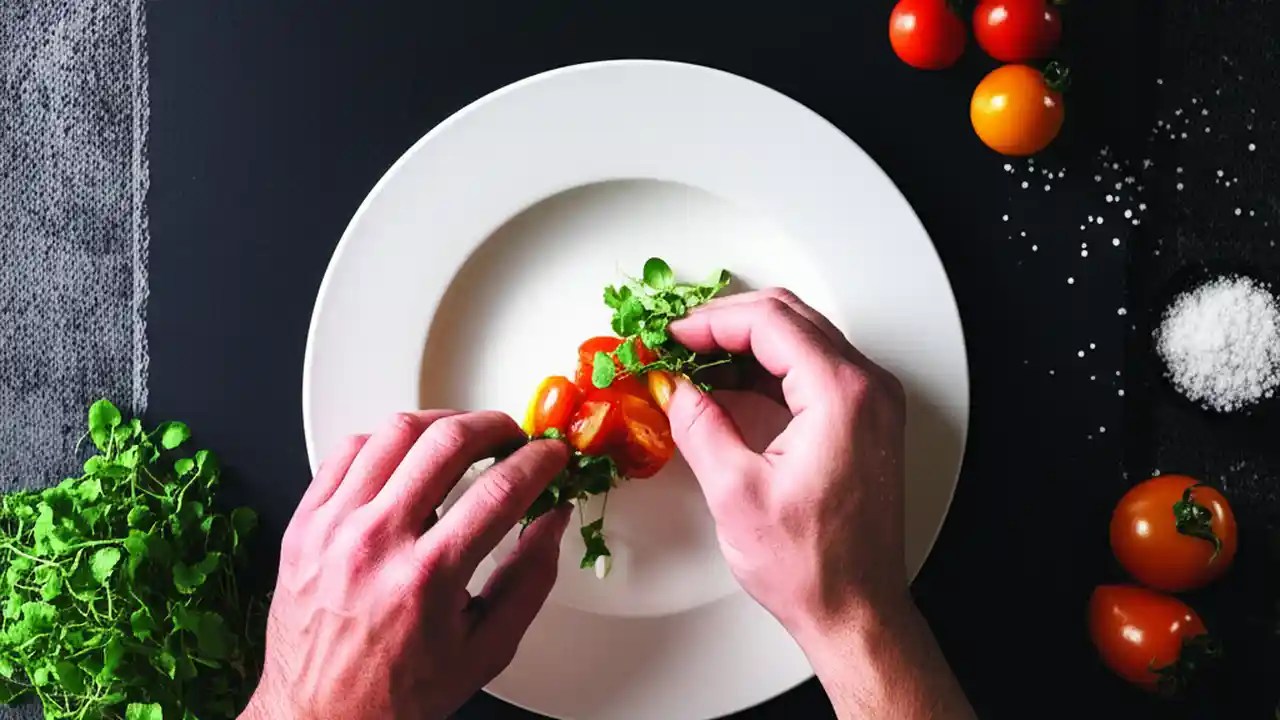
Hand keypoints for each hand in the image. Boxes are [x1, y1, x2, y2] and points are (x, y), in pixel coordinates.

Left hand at [242, 411, 570, 719]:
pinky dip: (386, 440)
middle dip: (496, 427)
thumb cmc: (399, 693)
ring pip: (395, 433)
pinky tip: (409, 453)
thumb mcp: (487, 649)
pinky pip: (347, 451)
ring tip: (466, 436)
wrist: (319, 717)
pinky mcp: (305, 523)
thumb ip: (529, 579)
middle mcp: (376, 542)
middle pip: (447, 443)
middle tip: (515, 438)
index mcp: (427, 577)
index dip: (539, 462)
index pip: (500, 490)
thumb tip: (552, 519)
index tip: (553, 456)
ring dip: (443, 423)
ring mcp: (333, 527)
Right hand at [665, 289, 973, 718]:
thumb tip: (674, 390)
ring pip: (802, 339)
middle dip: (727, 322)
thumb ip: (699, 426)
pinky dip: (768, 370)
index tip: (673, 335)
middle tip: (678, 341)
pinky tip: (727, 390)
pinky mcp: (865, 422)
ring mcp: (871, 404)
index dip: (712, 320)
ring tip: (694, 364)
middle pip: (790, 318)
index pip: (770, 321)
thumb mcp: (734, 492)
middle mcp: (867, 388)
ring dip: (746, 343)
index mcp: (841, 394)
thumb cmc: (812, 565)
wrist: (855, 610)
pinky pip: (813, 371)